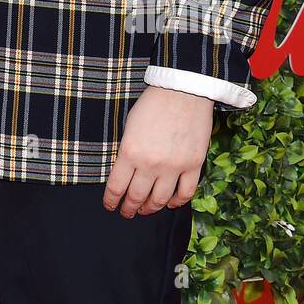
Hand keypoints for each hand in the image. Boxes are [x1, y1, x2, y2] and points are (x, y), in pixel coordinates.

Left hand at [103, 86, 213, 217]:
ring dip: (150, 208)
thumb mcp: (129, 126)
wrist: (182, 91)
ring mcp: (174, 166)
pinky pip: (185, 192)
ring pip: (160, 199)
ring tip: (145, 210)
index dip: (111, 201)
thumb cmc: (152, 104)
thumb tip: (124, 173)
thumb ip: (126, 151)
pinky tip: (169, 203)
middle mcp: (151, 164)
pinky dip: (176, 202)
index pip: (116, 187)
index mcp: (130, 152)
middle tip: (127, 212)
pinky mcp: (193, 165)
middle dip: (129, 208)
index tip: (110, 206)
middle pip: (137, 197)